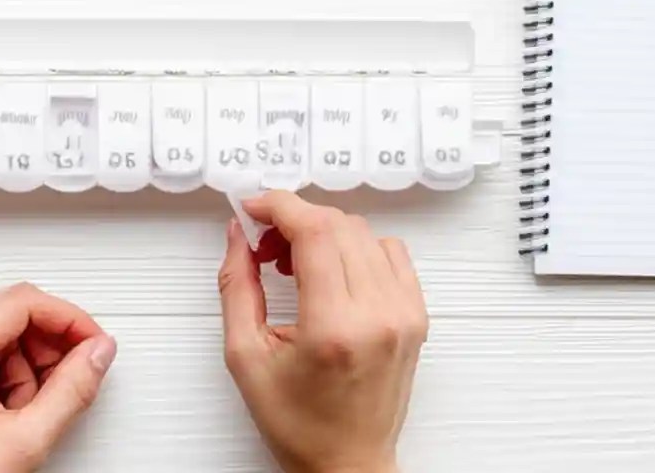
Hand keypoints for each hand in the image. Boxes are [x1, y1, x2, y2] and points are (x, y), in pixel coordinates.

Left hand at [0, 283, 117, 472]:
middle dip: (49, 345)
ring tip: (29, 411)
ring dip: (28, 366)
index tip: (95, 344)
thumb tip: (97, 352)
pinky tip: (10, 411)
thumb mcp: (23, 440)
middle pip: (11, 311)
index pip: (22, 302)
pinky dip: (6, 376)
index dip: (69, 320)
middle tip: (73, 377)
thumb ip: (72, 389)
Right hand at [217, 191, 427, 472]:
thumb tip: (240, 234)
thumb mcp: (245, 356)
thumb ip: (237, 286)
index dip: (280, 206)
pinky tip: (332, 272)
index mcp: (334, 327)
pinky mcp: (416, 316)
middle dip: (295, 220)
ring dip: (324, 233)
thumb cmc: (300, 425)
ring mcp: (404, 314)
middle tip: (265, 244)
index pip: (315, 231)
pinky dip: (357, 248)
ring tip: (294, 264)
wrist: (346, 464)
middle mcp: (379, 315)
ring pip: (364, 233)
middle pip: (339, 225)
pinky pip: (391, 253)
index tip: (256, 206)